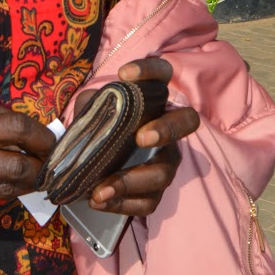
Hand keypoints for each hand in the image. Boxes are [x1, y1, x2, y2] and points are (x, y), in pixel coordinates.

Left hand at [86, 56, 198, 214]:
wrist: (87, 167)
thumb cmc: (96, 130)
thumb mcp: (90, 113)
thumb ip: (91, 106)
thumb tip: (91, 105)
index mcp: (151, 101)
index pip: (162, 75)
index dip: (149, 71)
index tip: (123, 74)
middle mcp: (167, 128)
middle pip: (186, 121)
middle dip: (167, 129)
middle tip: (141, 137)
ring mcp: (164, 162)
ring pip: (162, 172)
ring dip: (131, 181)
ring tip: (100, 189)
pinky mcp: (154, 192)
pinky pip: (147, 202)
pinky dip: (122, 204)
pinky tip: (98, 201)